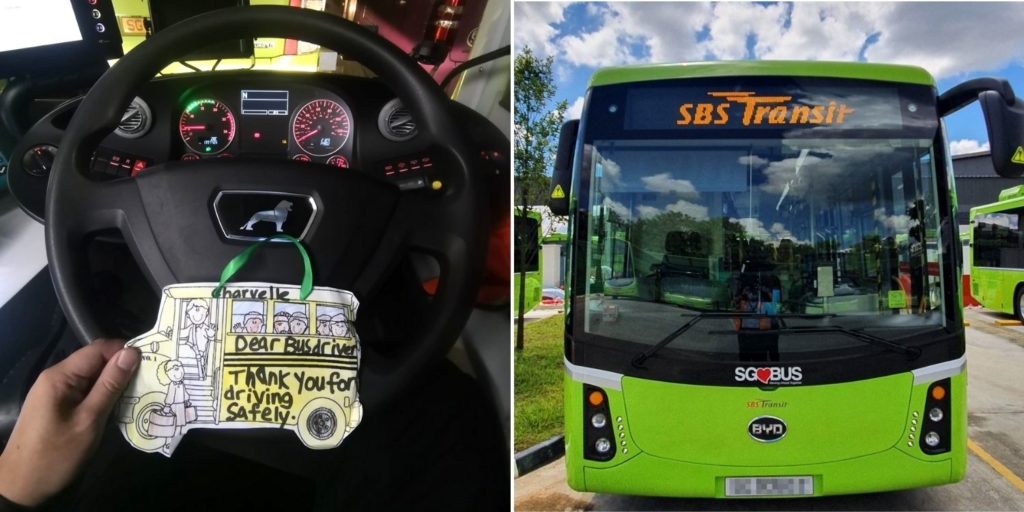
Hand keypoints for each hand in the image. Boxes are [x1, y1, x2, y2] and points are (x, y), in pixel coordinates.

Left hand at [0, 339, 139, 505]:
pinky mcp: (57, 407)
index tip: (150, 366)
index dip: (124, 353)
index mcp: (60, 376)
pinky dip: (103, 397)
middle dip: (121, 370)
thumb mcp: (89, 420)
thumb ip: (110, 385)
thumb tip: (132, 353)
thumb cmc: (56, 454)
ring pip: (92, 378)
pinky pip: (85, 392)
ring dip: (114, 385)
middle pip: (95, 362)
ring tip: (138, 396)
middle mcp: (55, 378)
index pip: (98, 349)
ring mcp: (55, 393)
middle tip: (149, 384)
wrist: (22, 486)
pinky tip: (118, 409)